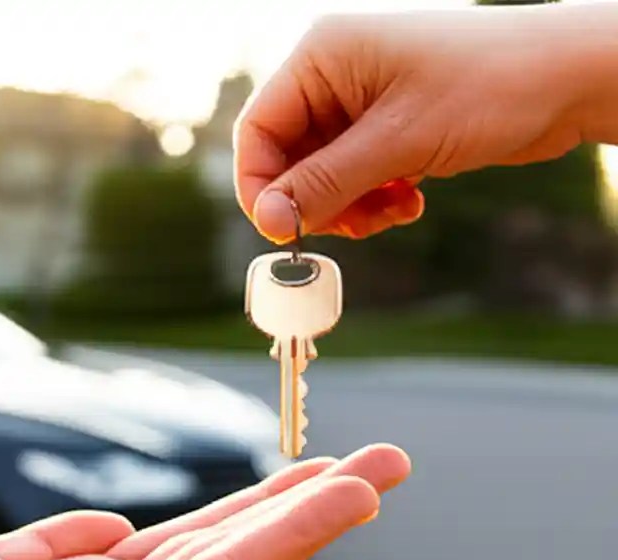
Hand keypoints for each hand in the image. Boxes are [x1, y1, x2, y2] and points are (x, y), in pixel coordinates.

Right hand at [0, 443, 409, 559]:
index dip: (300, 530)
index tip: (363, 485)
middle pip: (221, 559)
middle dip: (302, 512)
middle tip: (378, 468)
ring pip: (167, 549)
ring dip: (239, 510)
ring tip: (302, 478)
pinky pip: (84, 552)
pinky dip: (129, 533)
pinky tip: (152, 528)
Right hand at [234, 3, 617, 241]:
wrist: (572, 79)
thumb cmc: (492, 86)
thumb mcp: (399, 142)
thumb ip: (325, 184)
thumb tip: (267, 222)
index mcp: (324, 56)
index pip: (259, 129)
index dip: (261, 185)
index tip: (282, 230)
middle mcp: (335, 75)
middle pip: (288, 158)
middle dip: (316, 200)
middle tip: (352, 225)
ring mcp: (361, 101)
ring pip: (321, 174)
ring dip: (349, 206)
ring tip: (391, 212)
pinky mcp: (387, 126)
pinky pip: (354, 176)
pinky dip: (372, 199)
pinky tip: (409, 201)